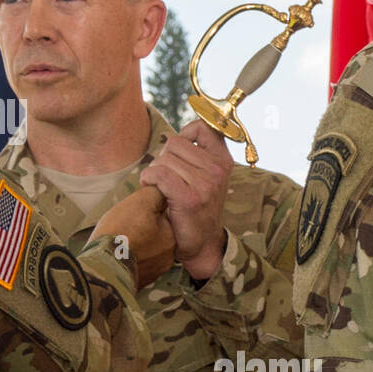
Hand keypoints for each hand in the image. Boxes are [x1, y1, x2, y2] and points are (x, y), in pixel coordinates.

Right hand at [91, 184, 175, 287]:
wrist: (101, 268)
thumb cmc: (120, 232)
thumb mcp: (139, 203)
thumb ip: (155, 193)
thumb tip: (160, 190)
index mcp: (171, 237)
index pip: (160, 215)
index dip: (143, 210)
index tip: (130, 213)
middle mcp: (167, 258)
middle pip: (152, 233)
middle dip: (139, 228)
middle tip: (121, 226)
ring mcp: (153, 273)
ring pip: (143, 249)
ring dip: (132, 244)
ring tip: (115, 241)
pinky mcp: (138, 283)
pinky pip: (133, 264)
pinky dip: (125, 258)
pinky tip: (113, 255)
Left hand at [139, 119, 230, 280]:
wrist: (202, 245)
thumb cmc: (198, 208)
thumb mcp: (208, 178)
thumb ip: (199, 154)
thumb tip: (183, 131)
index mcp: (223, 161)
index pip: (202, 127)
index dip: (184, 134)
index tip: (178, 153)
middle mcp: (217, 170)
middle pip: (174, 143)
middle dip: (163, 158)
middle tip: (165, 177)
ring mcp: (205, 184)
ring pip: (164, 159)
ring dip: (154, 172)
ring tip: (160, 186)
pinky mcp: (189, 198)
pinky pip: (159, 174)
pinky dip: (149, 179)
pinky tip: (151, 188)